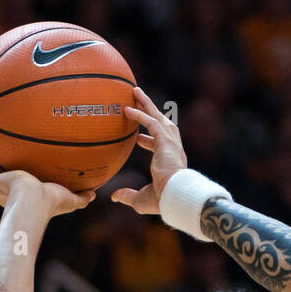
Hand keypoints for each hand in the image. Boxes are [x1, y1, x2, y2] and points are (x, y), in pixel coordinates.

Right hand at [0, 160, 95, 214]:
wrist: (33, 201)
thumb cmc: (50, 204)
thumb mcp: (69, 200)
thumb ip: (80, 198)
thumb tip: (94, 194)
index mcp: (24, 199)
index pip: (19, 195)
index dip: (18, 189)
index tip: (20, 180)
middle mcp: (8, 196)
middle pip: (0, 188)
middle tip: (0, 165)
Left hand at [112, 86, 187, 213]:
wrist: (176, 196)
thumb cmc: (163, 200)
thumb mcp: (142, 199)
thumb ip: (128, 195)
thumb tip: (115, 197)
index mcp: (172, 162)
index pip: (161, 146)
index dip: (148, 141)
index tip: (137, 138)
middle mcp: (173, 149)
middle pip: (161, 124)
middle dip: (150, 111)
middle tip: (138, 100)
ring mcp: (171, 143)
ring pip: (157, 117)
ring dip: (146, 103)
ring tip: (134, 91)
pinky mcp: (166, 140)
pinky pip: (151, 123)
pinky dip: (139, 114)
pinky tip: (127, 109)